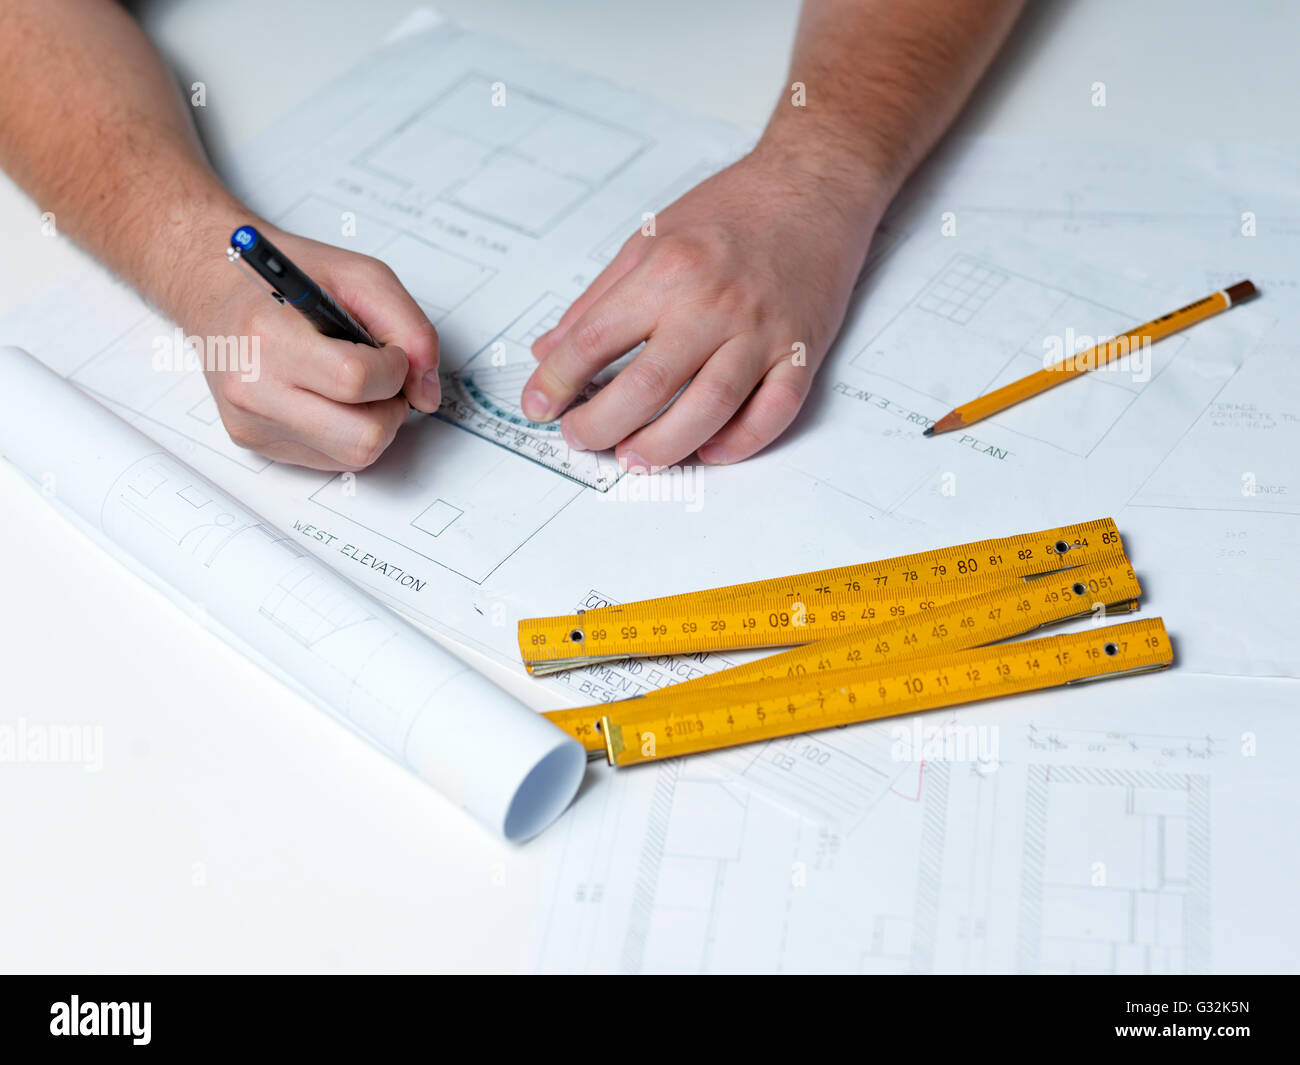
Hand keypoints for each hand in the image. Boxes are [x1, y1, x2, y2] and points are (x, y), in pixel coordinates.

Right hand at [179, 225, 439, 470]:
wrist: (215, 292)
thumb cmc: (286, 282)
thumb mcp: (359, 276)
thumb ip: (410, 328)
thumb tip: (428, 394)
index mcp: (269, 335)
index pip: (356, 381)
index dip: (393, 369)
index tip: (389, 352)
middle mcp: (253, 387)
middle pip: (363, 436)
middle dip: (390, 407)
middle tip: (380, 377)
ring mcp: (251, 422)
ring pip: (354, 456)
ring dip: (373, 423)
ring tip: (354, 386)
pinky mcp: (254, 443)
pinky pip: (331, 460)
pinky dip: (346, 432)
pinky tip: (327, 397)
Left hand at [522, 145, 884, 469]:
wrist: (814, 186)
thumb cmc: (732, 211)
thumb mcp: (649, 239)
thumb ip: (597, 300)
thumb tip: (548, 350)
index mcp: (667, 270)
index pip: (594, 340)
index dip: (555, 381)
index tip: (537, 405)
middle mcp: (713, 303)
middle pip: (646, 388)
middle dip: (601, 425)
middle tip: (580, 437)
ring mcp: (762, 332)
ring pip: (708, 409)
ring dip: (664, 446)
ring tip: (633, 458)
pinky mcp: (801, 351)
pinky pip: (772, 412)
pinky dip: (739, 442)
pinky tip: (707, 451)